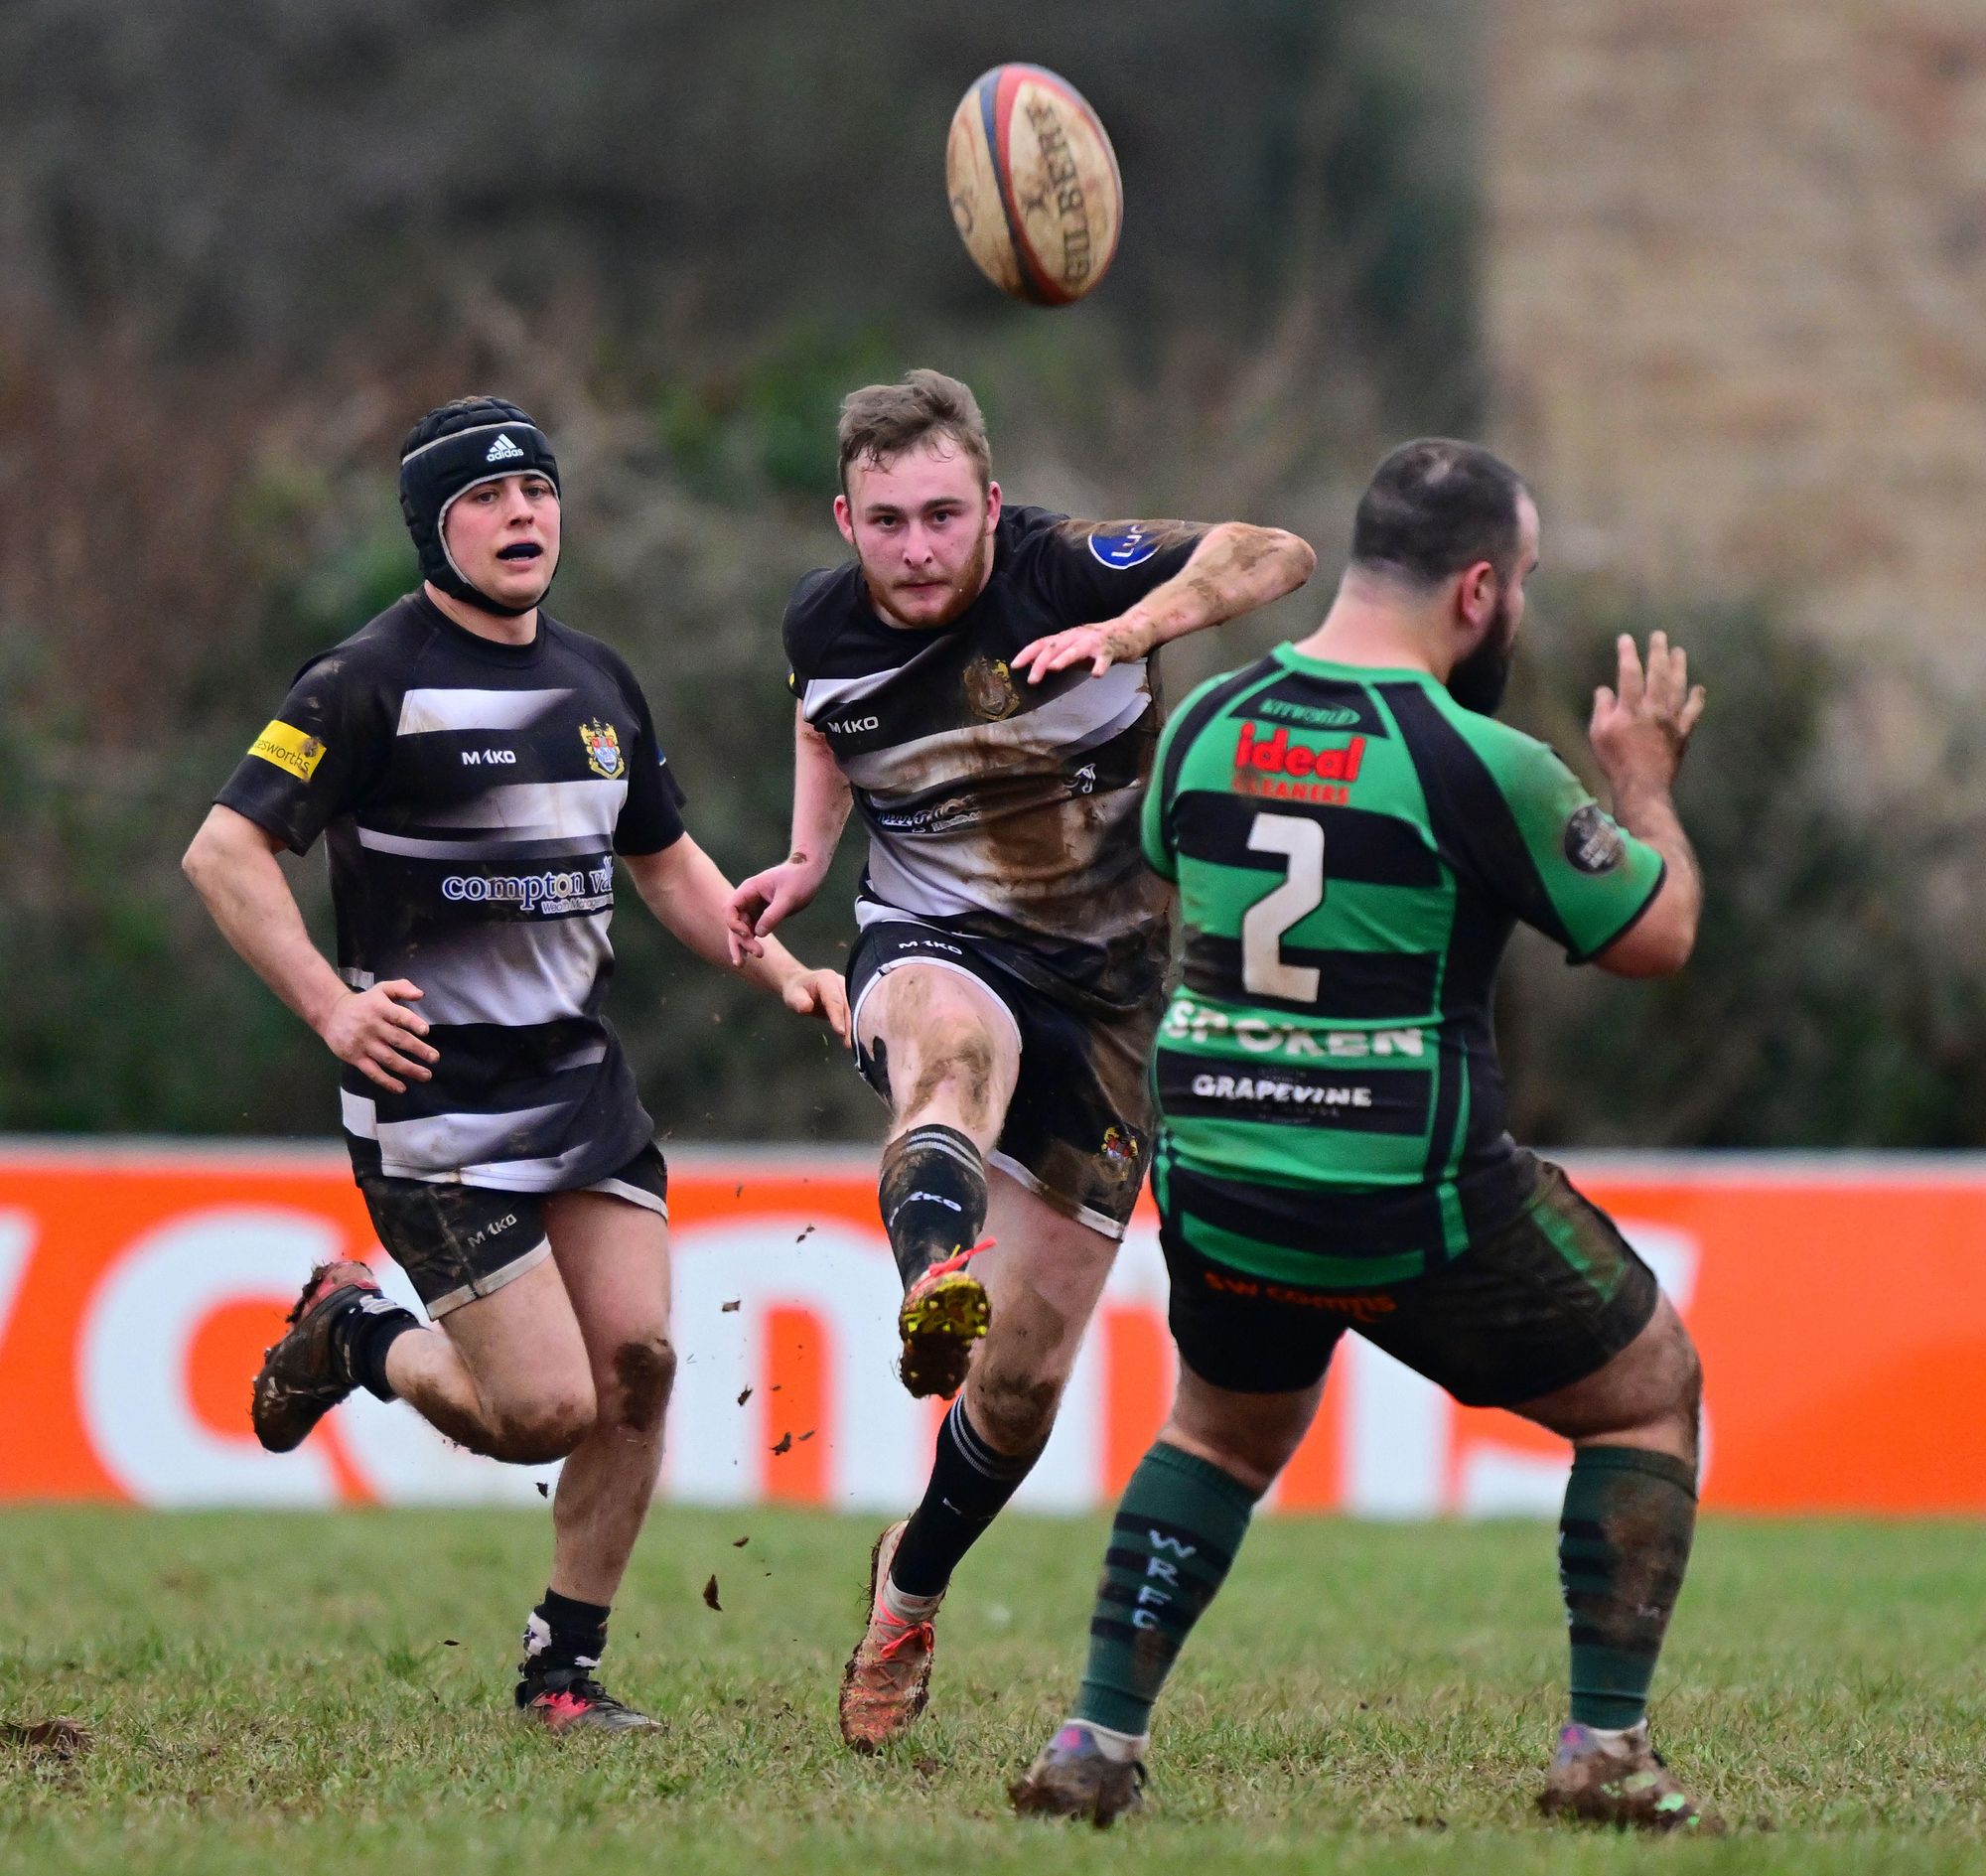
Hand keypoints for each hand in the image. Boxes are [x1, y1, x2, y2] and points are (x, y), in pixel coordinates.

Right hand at [317, 980, 437, 1093]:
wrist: (331, 1013)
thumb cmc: (365, 1003)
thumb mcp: (382, 989)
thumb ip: (402, 988)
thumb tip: (421, 994)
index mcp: (381, 1008)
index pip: (398, 1015)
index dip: (412, 1022)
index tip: (425, 1031)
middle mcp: (373, 1026)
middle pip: (398, 1039)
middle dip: (418, 1050)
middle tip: (434, 1058)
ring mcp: (364, 1043)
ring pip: (389, 1058)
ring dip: (408, 1068)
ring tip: (426, 1075)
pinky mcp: (355, 1057)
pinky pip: (373, 1072)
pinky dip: (387, 1081)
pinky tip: (402, 1088)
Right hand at [725, 854, 826, 965]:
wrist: (809, 871)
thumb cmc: (799, 879)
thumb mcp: (789, 897)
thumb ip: (773, 914)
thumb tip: (759, 933)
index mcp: (749, 890)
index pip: (730, 908)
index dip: (734, 924)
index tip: (748, 934)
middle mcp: (748, 899)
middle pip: (733, 922)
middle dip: (737, 941)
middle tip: (743, 960)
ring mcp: (754, 908)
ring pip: (742, 929)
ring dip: (744, 945)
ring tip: (747, 962)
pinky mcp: (763, 915)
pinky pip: (752, 930)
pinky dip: (751, 942)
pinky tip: (754, 955)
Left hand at [782, 966, 849, 1043]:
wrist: (801, 985)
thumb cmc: (796, 990)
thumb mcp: (792, 995)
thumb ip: (798, 1001)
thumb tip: (807, 1007)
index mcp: (827, 979)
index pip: (834, 999)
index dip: (837, 1016)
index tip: (840, 1031)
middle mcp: (841, 983)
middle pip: (848, 1005)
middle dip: (850, 1024)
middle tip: (849, 1043)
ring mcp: (847, 991)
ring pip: (854, 1010)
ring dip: (853, 1027)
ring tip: (851, 1044)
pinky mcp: (849, 999)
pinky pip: (854, 1012)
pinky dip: (853, 1026)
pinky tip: (852, 1038)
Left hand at [1011, 615, 1153, 684]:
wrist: (1131, 630)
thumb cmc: (1101, 643)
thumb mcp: (1076, 651)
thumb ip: (1061, 658)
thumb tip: (1043, 669)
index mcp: (1067, 638)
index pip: (1043, 644)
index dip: (1028, 654)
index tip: (1015, 666)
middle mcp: (1077, 636)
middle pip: (1056, 647)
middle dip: (1041, 662)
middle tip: (1031, 680)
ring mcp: (1094, 641)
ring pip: (1077, 649)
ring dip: (1065, 658)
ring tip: (1054, 668)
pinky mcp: (1111, 648)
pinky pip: (1105, 657)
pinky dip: (1100, 665)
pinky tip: (1096, 675)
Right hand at [1589, 631, 1706, 796]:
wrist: (1642, 785)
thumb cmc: (1615, 760)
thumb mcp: (1598, 734)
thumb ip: (1602, 708)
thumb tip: (1606, 690)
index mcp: (1630, 707)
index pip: (1629, 673)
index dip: (1628, 654)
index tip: (1626, 638)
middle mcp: (1654, 707)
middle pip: (1657, 674)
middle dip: (1658, 652)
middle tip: (1659, 635)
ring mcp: (1672, 719)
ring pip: (1677, 687)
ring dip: (1679, 667)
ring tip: (1679, 651)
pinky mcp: (1683, 732)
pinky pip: (1693, 712)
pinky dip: (1697, 698)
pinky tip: (1699, 687)